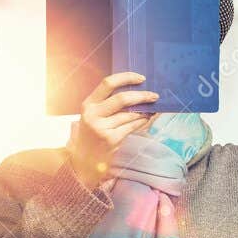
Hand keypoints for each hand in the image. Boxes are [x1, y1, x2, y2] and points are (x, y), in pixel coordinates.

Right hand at [66, 72, 159, 189]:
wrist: (83, 160)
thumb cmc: (92, 133)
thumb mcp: (94, 115)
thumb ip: (109, 103)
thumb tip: (137, 90)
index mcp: (88, 104)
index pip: (108, 83)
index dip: (127, 78)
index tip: (141, 78)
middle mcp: (93, 114)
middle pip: (122, 99)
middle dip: (142, 96)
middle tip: (154, 96)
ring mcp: (102, 128)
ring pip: (130, 114)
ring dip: (145, 111)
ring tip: (152, 109)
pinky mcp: (111, 140)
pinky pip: (132, 126)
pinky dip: (142, 121)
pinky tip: (147, 119)